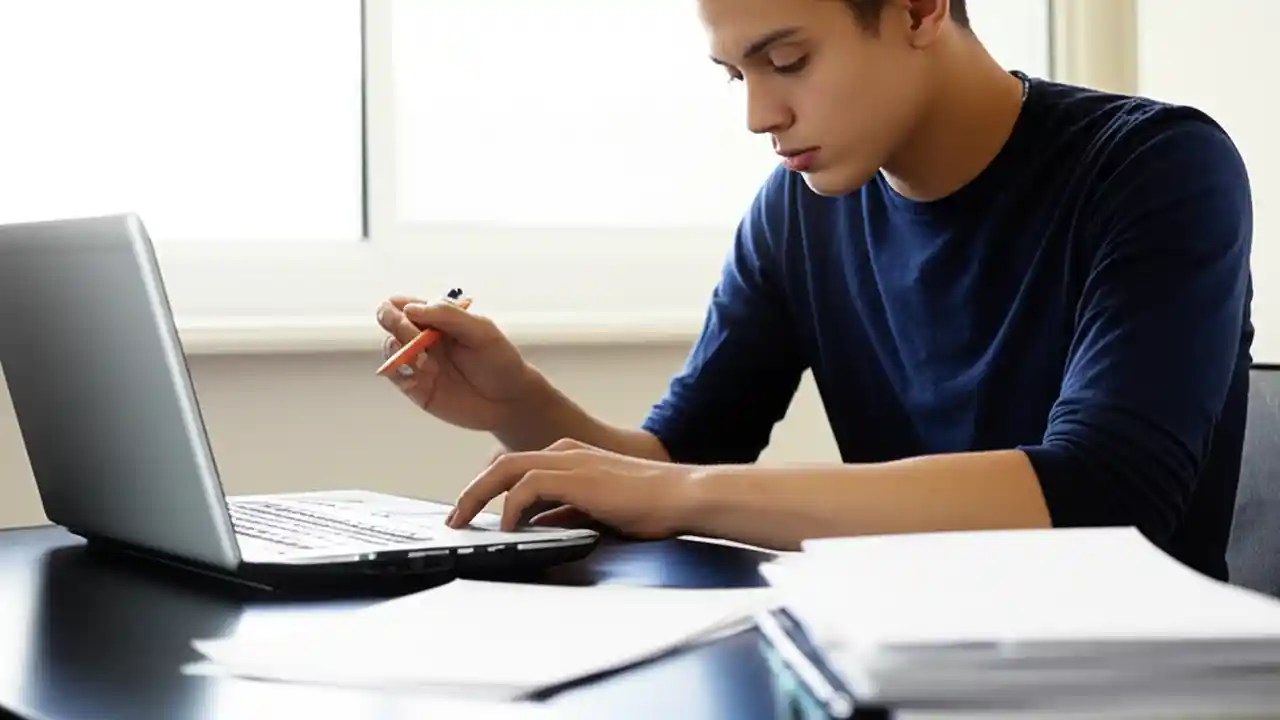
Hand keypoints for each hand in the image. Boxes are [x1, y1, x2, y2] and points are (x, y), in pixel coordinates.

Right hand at [375, 295, 539, 430]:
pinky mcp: (416, 387)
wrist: (509, 400)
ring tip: (424, 360)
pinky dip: (398, 372)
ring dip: (399, 349)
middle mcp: (422, 337)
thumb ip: (448, 315)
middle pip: (389, 321)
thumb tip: (409, 308)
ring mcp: (417, 362)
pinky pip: (394, 375)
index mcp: (437, 318)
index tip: (409, 313)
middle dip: (394, 323)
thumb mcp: (481, 330)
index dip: (397, 305)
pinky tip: (420, 375)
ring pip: (389, 347)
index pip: (403, 303)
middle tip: (413, 334)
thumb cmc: (499, 360)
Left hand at [446, 438, 694, 538]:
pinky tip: (508, 527)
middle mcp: (565, 452)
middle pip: (502, 464)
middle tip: (454, 518)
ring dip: (479, 497)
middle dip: (472, 492)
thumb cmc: (650, 505)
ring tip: (464, 522)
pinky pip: (526, 486)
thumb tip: (537, 526)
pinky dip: (510, 507)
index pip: (517, 467)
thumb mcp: (596, 510)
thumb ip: (566, 513)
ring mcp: (570, 461)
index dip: (489, 489)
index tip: (472, 513)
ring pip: (506, 470)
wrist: (683, 495)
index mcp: (570, 456)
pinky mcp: (576, 475)